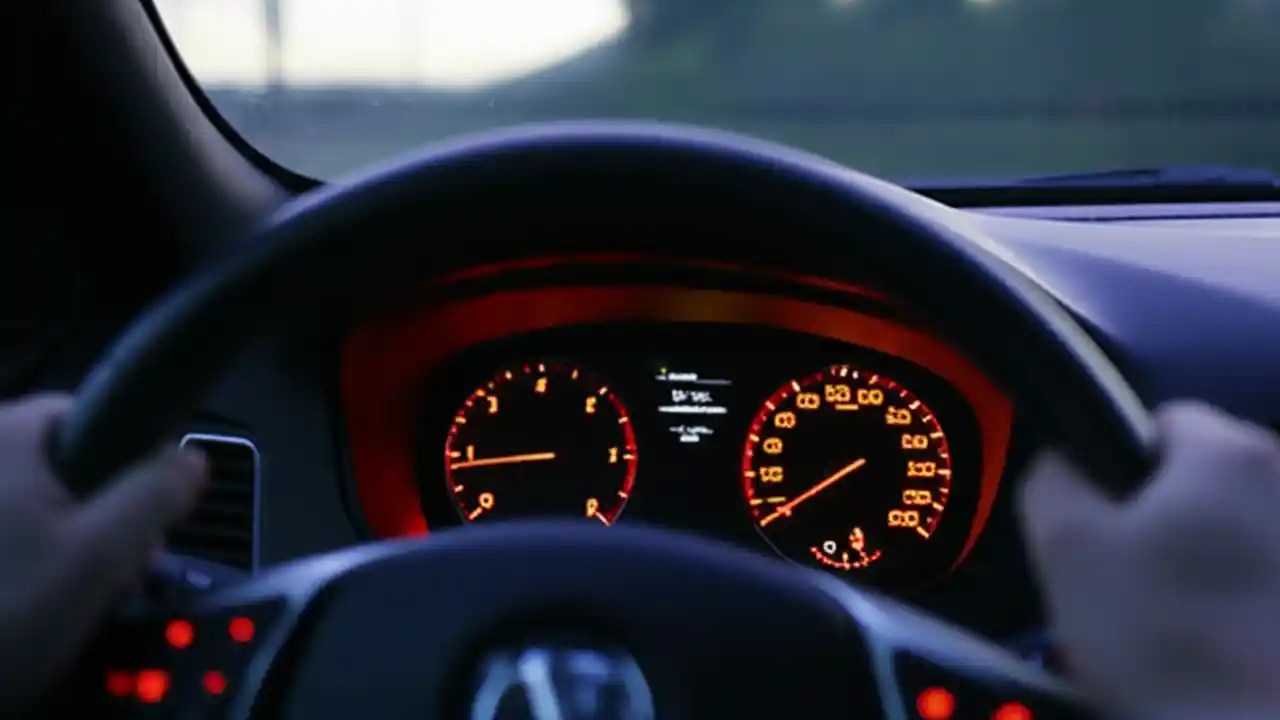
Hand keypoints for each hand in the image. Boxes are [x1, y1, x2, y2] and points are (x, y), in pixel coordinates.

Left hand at [0, 394, 205, 705]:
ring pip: (42, 500)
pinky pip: (16, 528)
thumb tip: (192, 460)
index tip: (146, 513)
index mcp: (4, 435)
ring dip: (77, 540)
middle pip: (66, 461)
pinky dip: (38, 554)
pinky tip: (47, 592)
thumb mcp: (97, 554)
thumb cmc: (3, 610)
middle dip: (107, 513)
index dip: (132, 460)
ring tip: (86, 589)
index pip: (89, 412)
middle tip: (120, 566)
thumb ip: (153, 496)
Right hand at [1022, 401, 1279, 718]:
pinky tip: (1225, 643)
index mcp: (1231, 454)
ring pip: (1244, 531)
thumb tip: (1061, 462)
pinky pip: (1268, 579)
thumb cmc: (1163, 637)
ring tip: (1184, 622)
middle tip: (1137, 581)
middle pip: (1210, 479)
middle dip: (1171, 518)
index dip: (1122, 470)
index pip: (1165, 422)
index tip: (1108, 527)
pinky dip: (1250, 600)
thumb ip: (1050, 480)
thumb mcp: (1066, 550)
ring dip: (1215, 561)